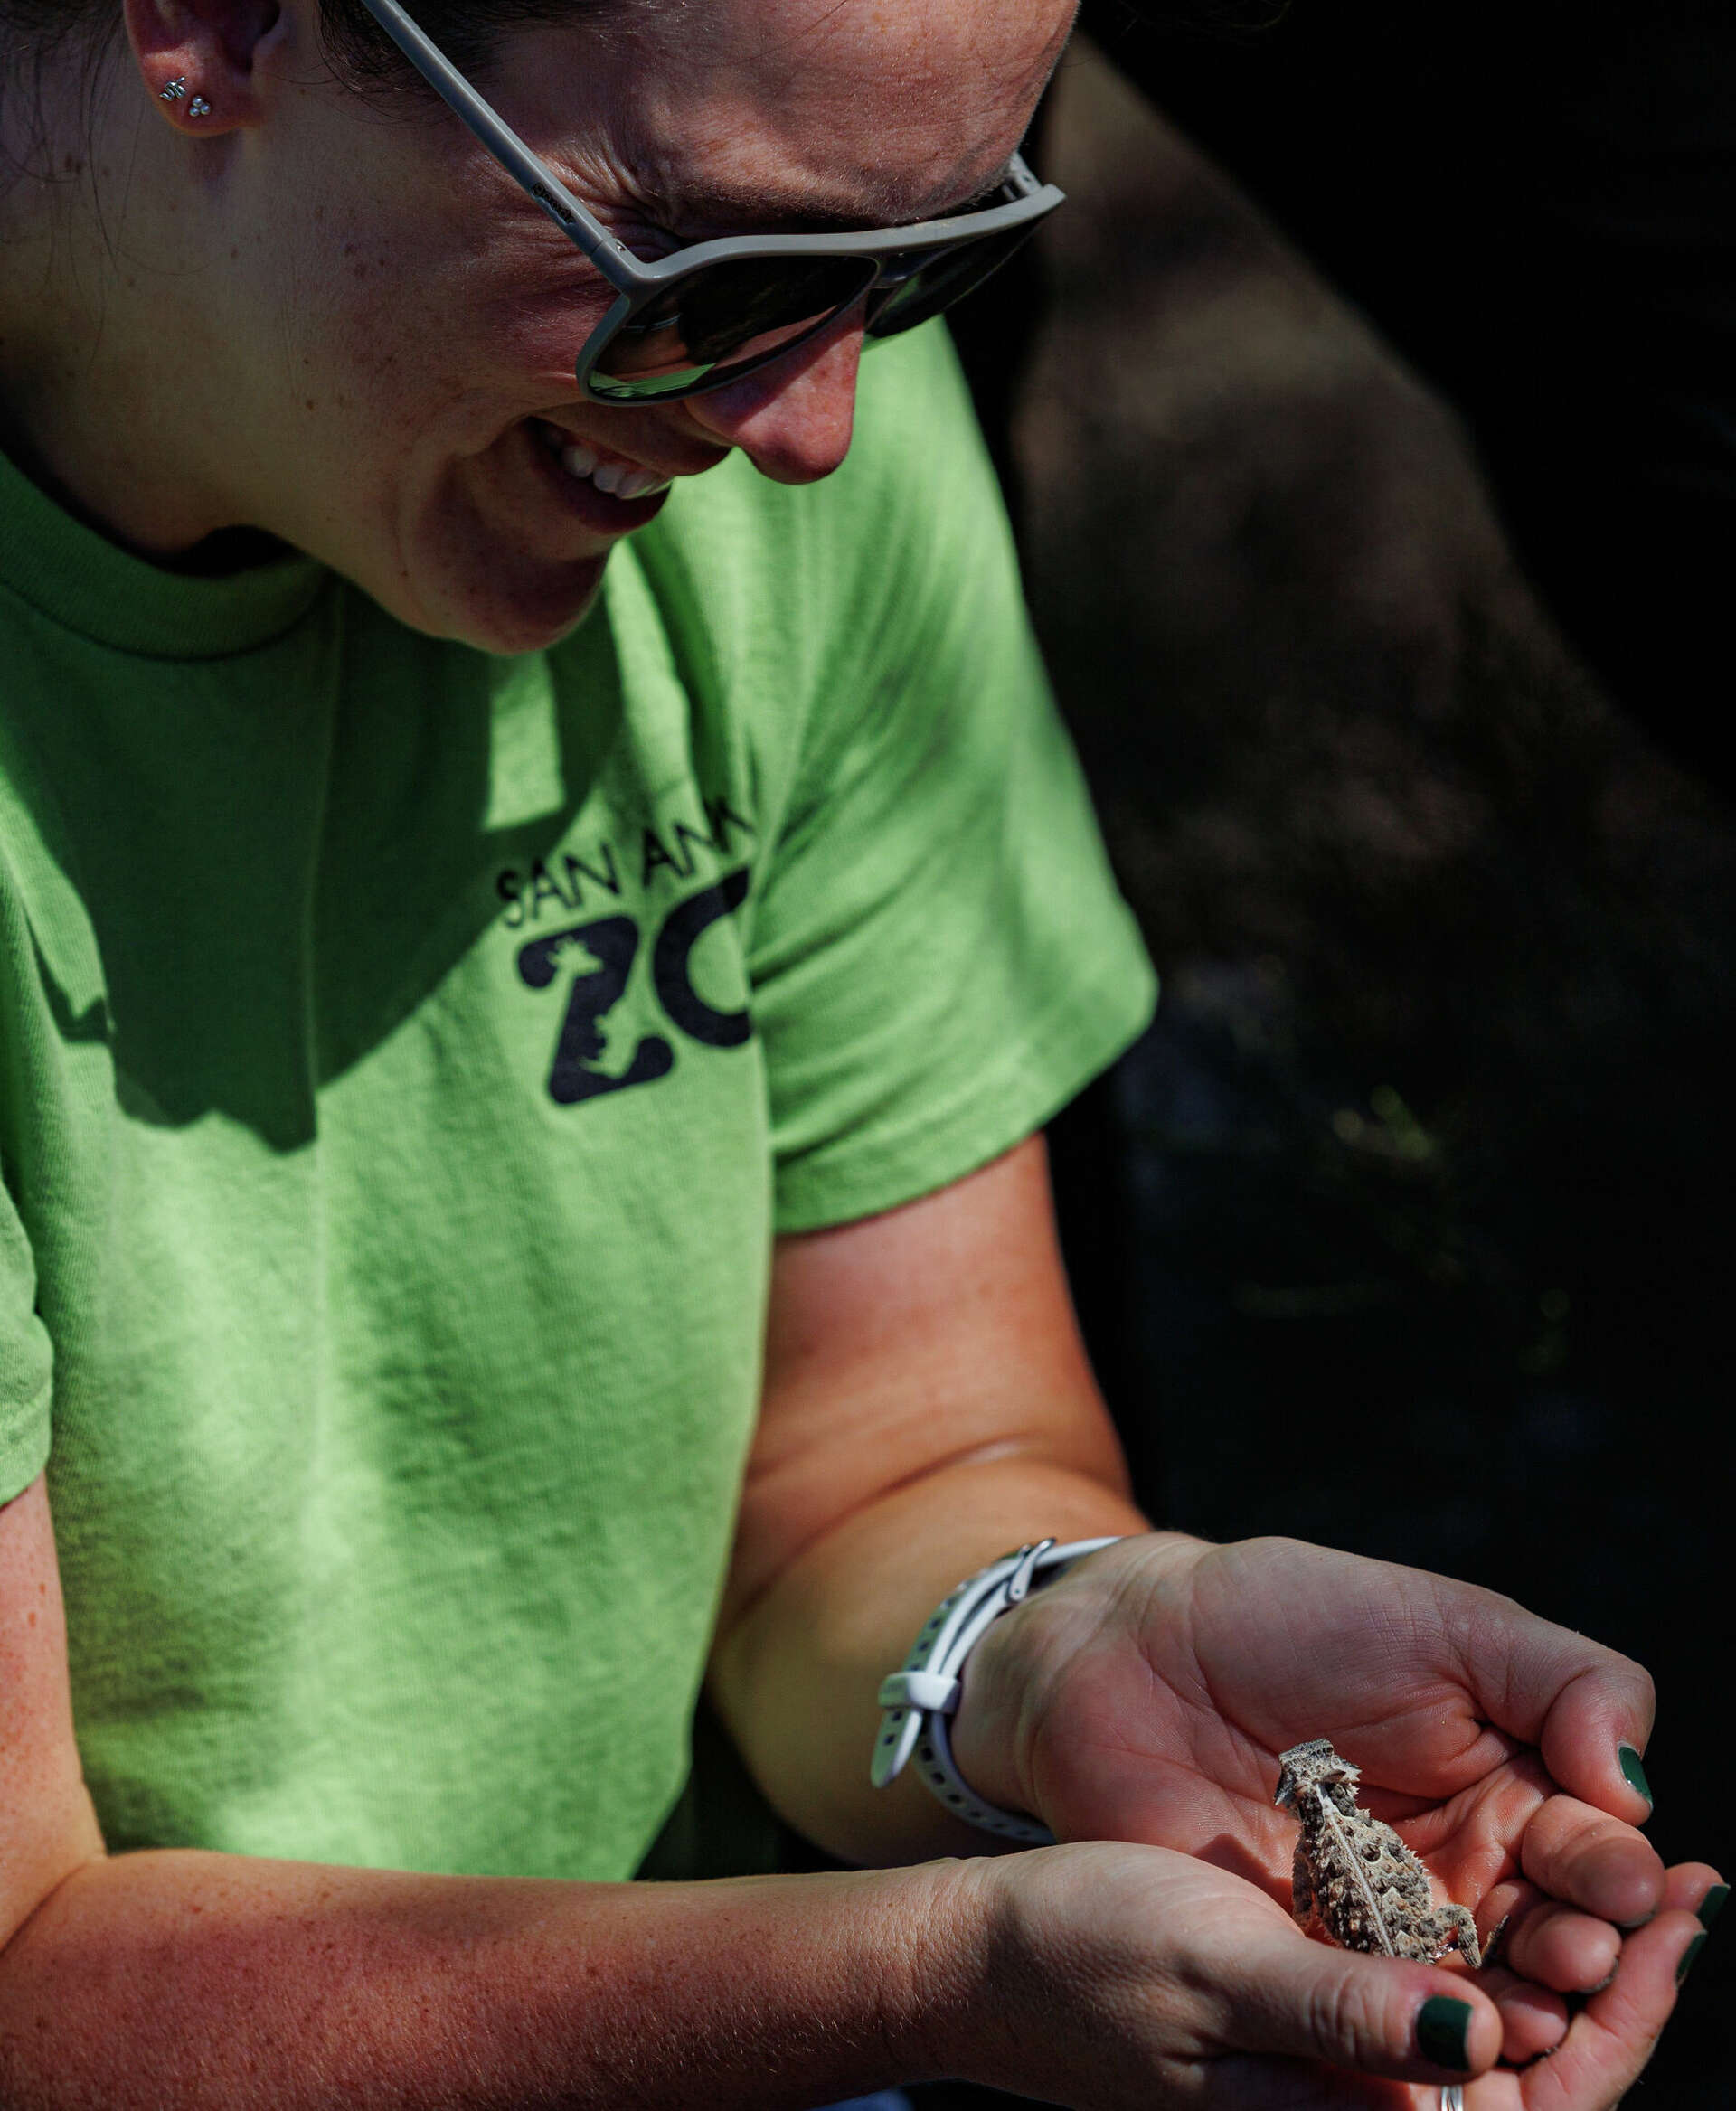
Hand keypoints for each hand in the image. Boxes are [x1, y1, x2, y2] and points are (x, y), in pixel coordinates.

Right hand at [945, 1837, 1708, 2110]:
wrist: (991, 1954)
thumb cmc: (1088, 1962)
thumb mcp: (1214, 1971)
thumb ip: (1342, 2013)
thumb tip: (1477, 2036)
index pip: (1534, 2102)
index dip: (1625, 2020)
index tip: (1677, 1915)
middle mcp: (1367, 2098)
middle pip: (1541, 2069)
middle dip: (1624, 1984)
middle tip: (1685, 1881)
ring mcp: (1350, 2056)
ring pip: (1504, 2023)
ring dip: (1576, 1955)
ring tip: (1630, 1864)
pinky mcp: (1327, 2005)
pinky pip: (1444, 1983)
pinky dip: (1503, 1929)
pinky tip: (1529, 1870)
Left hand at [951, 1534, 1721, 2102]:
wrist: (1134, 1650)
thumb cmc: (1289, 1614)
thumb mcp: (1446, 1620)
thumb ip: (1567, 1682)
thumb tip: (1638, 1788)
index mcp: (1510, 1795)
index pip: (1602, 1868)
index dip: (1627, 1890)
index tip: (1628, 1889)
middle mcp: (1462, 1880)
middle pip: (1562, 1963)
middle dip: (1591, 1971)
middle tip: (1581, 1956)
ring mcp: (1382, 1937)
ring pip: (1480, 2017)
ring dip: (1519, 2027)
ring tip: (1521, 2008)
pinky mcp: (1303, 1976)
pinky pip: (1375, 2038)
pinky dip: (1414, 2049)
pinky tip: (1434, 2039)